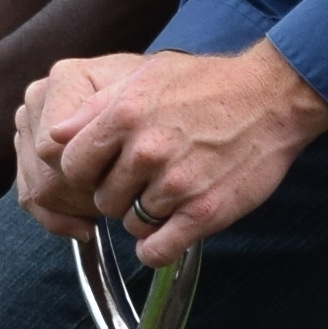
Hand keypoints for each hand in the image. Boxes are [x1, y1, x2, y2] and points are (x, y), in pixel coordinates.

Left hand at [19, 46, 327, 256]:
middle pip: (101, 199)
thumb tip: (55, 136)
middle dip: (117, 194)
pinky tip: (168, 233)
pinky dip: (157, 249)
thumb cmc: (206, 84)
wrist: (273, 97)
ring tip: (171, 192)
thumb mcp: (144, 77)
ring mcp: (175, 184)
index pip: (69, 164)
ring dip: (145, 216)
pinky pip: (157, 251)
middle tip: (146, 180)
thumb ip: (95, 108)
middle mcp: (146, 150)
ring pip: (130, 225)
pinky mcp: (204, 213)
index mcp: (124, 114)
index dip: (85, 171)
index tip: (105, 169)